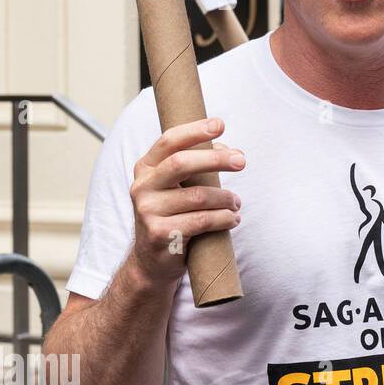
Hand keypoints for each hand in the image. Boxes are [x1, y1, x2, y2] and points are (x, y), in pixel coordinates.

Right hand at [129, 117, 243, 284]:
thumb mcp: (178, 187)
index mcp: (146, 169)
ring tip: (236, 203)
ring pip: (198, 196)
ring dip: (226, 199)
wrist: (152, 260)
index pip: (168, 141)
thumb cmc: (173, 215)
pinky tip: (232, 219)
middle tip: (242, 160)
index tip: (220, 124)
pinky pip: (202, 221)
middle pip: (181, 163)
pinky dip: (224, 218)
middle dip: (216, 159)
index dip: (194, 131)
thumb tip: (230, 150)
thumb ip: (199, 166)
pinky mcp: (159, 234)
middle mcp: (141, 187)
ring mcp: (147, 211)